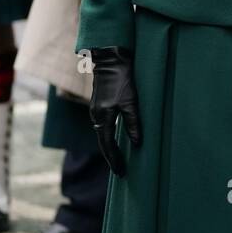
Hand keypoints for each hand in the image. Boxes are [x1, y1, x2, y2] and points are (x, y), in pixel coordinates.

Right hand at [88, 46, 141, 175]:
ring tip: (118, 161)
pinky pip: (102, 127)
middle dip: (112, 158)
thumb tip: (136, 143)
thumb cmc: (122, 78)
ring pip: (101, 135)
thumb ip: (133, 123)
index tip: (121, 172)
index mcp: (102, 117)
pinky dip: (108, 138)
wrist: (110, 59)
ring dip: (109, 148)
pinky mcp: (98, 105)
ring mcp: (95, 110)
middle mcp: (96, 115)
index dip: (114, 159)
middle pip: (103, 142)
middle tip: (120, 172)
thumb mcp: (131, 102)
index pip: (107, 145)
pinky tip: (114, 141)